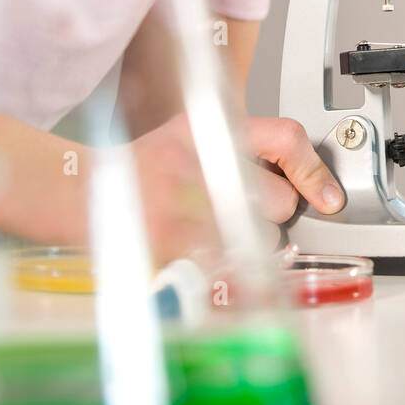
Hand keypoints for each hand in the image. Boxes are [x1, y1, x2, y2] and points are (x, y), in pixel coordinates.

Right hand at [128, 113, 345, 264]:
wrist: (75, 189)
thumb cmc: (137, 168)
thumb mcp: (187, 135)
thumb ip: (238, 149)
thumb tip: (293, 181)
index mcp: (212, 128)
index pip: (285, 137)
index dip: (313, 170)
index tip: (329, 197)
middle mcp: (205, 160)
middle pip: (279, 201)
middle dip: (271, 216)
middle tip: (240, 215)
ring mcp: (190, 201)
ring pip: (259, 237)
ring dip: (247, 246)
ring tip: (213, 234)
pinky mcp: (174, 240)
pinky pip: (230, 266)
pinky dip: (232, 276)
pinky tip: (213, 265)